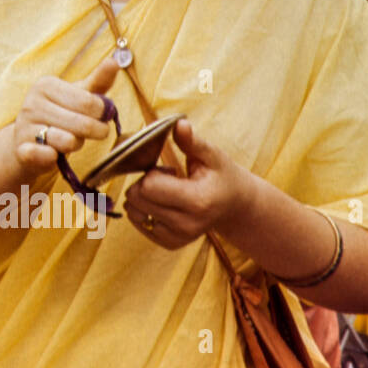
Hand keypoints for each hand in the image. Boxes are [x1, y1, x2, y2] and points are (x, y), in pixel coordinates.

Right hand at [12, 56, 120, 178]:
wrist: (27, 140)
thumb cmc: (59, 115)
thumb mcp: (78, 96)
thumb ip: (98, 81)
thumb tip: (114, 62)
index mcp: (46, 85)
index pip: (88, 102)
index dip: (101, 113)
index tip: (99, 116)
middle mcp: (31, 103)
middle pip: (82, 123)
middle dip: (95, 132)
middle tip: (94, 132)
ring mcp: (24, 127)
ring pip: (68, 141)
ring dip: (76, 145)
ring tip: (70, 140)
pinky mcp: (21, 150)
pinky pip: (46, 156)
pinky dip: (54, 158)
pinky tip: (53, 154)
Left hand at [122, 118, 251, 247]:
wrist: (234, 206)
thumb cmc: (221, 176)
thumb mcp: (212, 155)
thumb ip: (192, 141)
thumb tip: (179, 124)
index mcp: (198, 201)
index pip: (149, 186)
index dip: (152, 172)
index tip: (169, 169)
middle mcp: (187, 225)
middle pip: (137, 198)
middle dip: (144, 182)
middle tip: (167, 179)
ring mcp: (178, 238)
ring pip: (133, 212)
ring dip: (143, 197)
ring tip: (167, 191)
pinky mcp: (169, 244)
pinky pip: (138, 223)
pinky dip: (144, 210)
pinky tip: (164, 203)